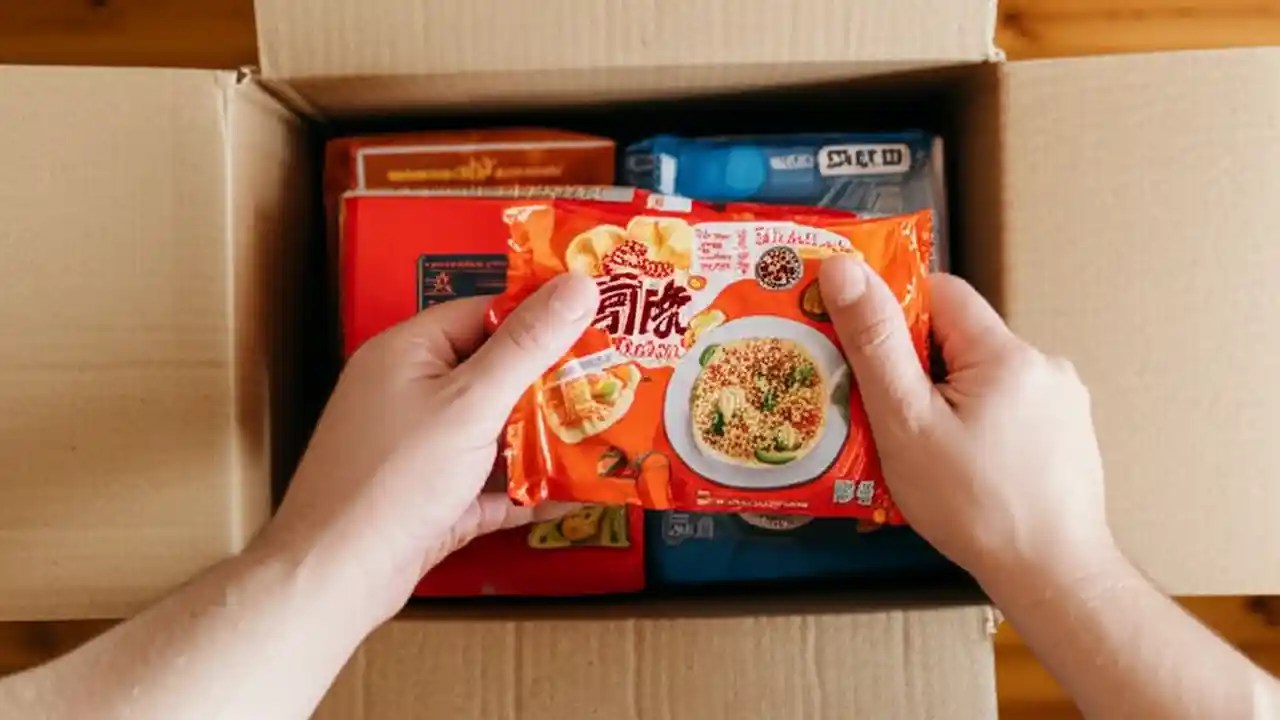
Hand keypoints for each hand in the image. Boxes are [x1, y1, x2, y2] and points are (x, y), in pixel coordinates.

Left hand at [258, 273, 598, 625]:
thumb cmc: (394, 477)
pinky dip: (529, 487)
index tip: (602, 315)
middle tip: (619, 375)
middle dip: (555, 379)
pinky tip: (578, 493)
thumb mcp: (471, 402)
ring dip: (547, 436)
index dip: (542, 313)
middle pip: (496, 372)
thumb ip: (527, 345)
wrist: (334, 576)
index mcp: (409, 351)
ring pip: (497, 430)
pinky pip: (491, 483)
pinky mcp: (433, 500)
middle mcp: (411, 393)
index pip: (484, 312)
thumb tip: (579, 282)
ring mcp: (422, 449)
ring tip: (611, 429)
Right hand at [819, 255, 1113, 584]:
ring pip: (981, 377)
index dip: (893, 313)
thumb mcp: (907, 422)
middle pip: (959, 337)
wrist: (1054, 576)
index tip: (863, 349)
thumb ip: (875, 343)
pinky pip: (1006, 408)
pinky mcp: (1067, 433)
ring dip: (945, 399)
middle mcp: (1043, 364)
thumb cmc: (974, 506)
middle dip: (915, 367)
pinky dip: (976, 424)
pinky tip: (960, 466)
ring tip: (919, 448)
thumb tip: (842, 269)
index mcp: (1005, 352)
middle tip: (882, 412)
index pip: (939, 292)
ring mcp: (1062, 400)